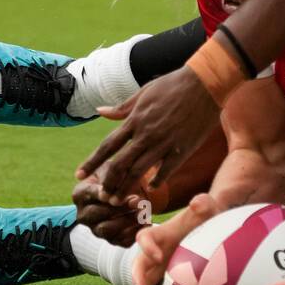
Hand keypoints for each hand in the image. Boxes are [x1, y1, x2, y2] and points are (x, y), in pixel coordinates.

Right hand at [72, 174, 150, 246]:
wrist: (125, 192)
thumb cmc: (117, 175)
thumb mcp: (113, 168)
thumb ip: (113, 174)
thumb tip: (115, 191)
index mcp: (80, 193)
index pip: (91, 194)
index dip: (109, 193)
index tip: (125, 191)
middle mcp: (83, 214)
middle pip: (97, 214)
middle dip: (120, 208)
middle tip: (138, 201)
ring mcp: (95, 229)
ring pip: (107, 230)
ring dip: (128, 221)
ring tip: (144, 212)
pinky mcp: (110, 239)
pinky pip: (120, 241)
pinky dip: (134, 232)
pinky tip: (146, 221)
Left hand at [76, 66, 221, 200]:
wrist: (205, 83)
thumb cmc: (173, 84)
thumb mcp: (143, 93)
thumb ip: (122, 107)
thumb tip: (100, 111)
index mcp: (135, 120)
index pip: (107, 146)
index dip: (91, 162)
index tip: (79, 175)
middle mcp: (146, 134)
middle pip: (120, 165)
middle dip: (108, 183)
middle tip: (102, 196)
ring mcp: (164, 143)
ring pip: (139, 172)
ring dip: (126, 188)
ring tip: (119, 200)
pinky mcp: (182, 148)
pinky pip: (166, 170)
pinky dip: (156, 181)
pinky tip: (150, 187)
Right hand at [132, 192, 227, 284]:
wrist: (214, 222)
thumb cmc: (209, 212)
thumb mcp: (207, 206)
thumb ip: (202, 203)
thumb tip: (198, 202)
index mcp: (162, 232)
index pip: (145, 237)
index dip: (147, 247)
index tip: (159, 257)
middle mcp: (158, 248)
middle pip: (139, 262)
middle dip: (137, 276)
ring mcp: (163, 262)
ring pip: (146, 278)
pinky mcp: (172, 273)